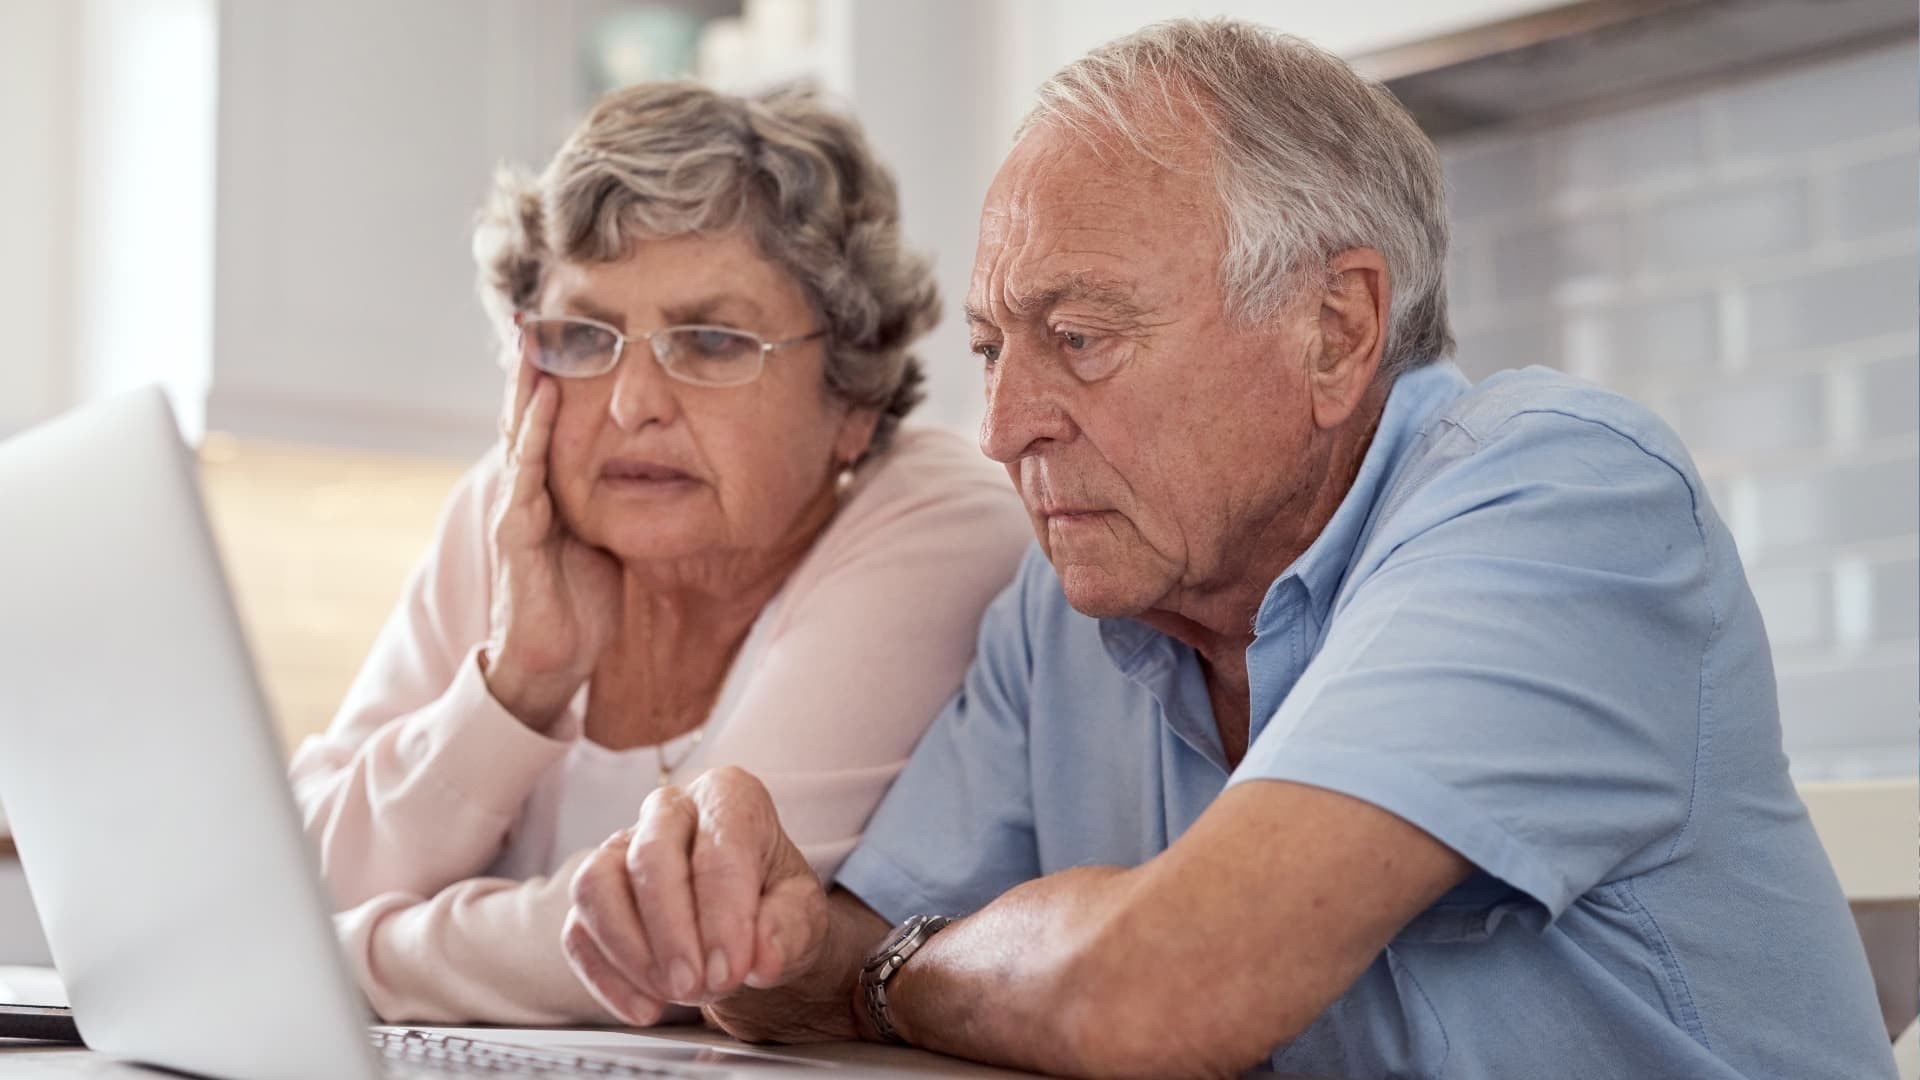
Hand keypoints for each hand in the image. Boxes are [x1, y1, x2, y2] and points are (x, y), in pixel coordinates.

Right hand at [482, 359, 621, 730]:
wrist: (553, 662)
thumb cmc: (580, 604)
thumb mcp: (606, 542)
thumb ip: (616, 505)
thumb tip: (654, 475)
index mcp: (548, 495)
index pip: (546, 427)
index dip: (552, 382)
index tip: (565, 335)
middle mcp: (527, 495)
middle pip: (525, 420)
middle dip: (529, 370)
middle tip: (534, 317)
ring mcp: (518, 513)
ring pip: (519, 437)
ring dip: (524, 389)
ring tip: (532, 343)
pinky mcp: (517, 537)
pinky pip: (526, 476)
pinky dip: (533, 436)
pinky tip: (541, 402)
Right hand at [562, 767, 830, 1027]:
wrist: (746, 924)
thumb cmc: (773, 905)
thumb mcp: (802, 914)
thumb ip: (788, 930)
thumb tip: (762, 957)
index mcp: (728, 798)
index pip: (719, 847)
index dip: (723, 915)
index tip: (733, 971)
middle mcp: (668, 811)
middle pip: (649, 856)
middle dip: (670, 930)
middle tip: (695, 986)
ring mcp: (620, 849)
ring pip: (595, 885)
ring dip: (630, 950)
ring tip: (671, 994)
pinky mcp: (592, 897)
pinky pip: (578, 932)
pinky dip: (607, 977)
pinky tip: (644, 1007)